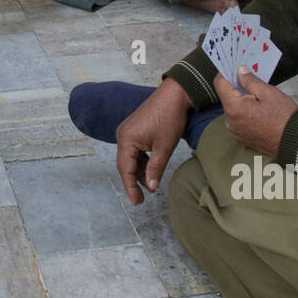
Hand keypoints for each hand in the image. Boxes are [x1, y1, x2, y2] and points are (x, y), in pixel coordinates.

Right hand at [116, 79, 192, 204]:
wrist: (175, 94)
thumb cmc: (170, 118)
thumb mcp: (164, 147)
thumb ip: (156, 169)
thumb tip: (151, 188)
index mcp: (126, 139)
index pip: (126, 170)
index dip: (131, 188)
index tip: (136, 203)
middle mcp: (122, 134)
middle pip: (125, 164)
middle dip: (134, 182)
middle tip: (141, 199)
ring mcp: (128, 130)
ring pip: (130, 158)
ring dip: (139, 171)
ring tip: (150, 185)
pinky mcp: (135, 128)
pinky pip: (134, 149)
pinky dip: (142, 161)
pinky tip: (151, 169)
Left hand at [214, 68, 297, 157]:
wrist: (295, 142)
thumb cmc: (283, 117)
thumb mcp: (268, 92)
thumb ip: (250, 80)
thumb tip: (240, 71)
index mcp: (234, 108)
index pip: (220, 84)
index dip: (225, 72)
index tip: (232, 66)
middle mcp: (230, 121)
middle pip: (226, 97)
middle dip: (235, 86)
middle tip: (247, 77)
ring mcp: (235, 131)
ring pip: (233, 109)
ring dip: (240, 100)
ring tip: (256, 94)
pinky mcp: (242, 138)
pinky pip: (238, 120)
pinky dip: (244, 112)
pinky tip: (257, 109)